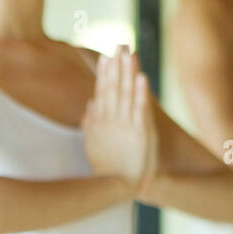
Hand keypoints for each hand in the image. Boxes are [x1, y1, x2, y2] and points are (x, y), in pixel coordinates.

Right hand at [81, 45, 157, 186]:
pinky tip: (142, 78)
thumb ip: (90, 122)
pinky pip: (140, 110)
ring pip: (126, 94)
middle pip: (113, 87)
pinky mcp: (140, 134)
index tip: (107, 55)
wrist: (119, 188)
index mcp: (100, 121)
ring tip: (130, 53)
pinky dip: (140, 94)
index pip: (103, 90)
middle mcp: (111, 120)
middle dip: (117, 65)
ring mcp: (125, 126)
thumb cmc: (106, 168)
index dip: (105, 72)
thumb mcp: (93, 144)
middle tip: (120, 44)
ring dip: (128, 72)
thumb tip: (90, 103)